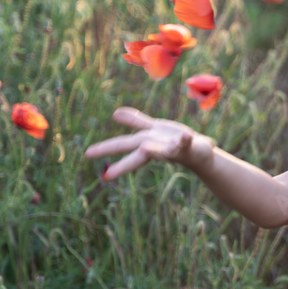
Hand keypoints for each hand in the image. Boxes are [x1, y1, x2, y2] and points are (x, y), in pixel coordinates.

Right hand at [83, 107, 215, 179]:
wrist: (199, 151)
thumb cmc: (173, 141)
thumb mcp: (152, 130)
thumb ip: (135, 122)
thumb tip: (115, 114)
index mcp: (145, 145)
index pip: (124, 149)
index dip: (106, 150)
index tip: (87, 155)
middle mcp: (156, 149)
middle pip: (137, 157)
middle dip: (122, 165)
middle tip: (107, 175)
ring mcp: (172, 149)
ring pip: (162, 152)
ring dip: (155, 151)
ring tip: (144, 147)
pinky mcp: (188, 146)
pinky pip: (186, 142)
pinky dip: (184, 140)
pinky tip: (185, 135)